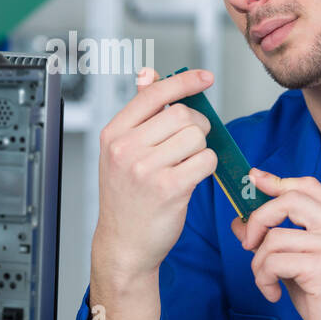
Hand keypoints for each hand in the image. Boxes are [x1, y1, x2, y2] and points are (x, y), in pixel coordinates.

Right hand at [93, 66, 216, 285]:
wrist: (123, 245)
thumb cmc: (126, 198)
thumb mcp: (121, 152)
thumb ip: (138, 113)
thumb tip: (148, 74)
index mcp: (113, 134)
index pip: (154, 93)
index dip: (184, 81)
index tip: (205, 77)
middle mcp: (126, 148)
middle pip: (182, 114)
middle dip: (197, 125)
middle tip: (191, 143)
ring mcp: (146, 169)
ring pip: (196, 136)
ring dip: (201, 149)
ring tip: (186, 164)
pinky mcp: (169, 188)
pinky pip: (205, 160)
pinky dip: (207, 167)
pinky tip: (192, 177)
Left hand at [229, 168, 320, 319]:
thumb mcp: (302, 266)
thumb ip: (278, 242)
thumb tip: (240, 224)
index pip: (307, 186)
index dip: (276, 181)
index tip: (253, 180)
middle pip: (289, 199)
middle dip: (258, 219)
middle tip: (249, 245)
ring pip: (274, 236)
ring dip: (258, 263)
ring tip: (267, 282)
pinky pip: (273, 260)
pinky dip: (263, 279)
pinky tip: (273, 294)